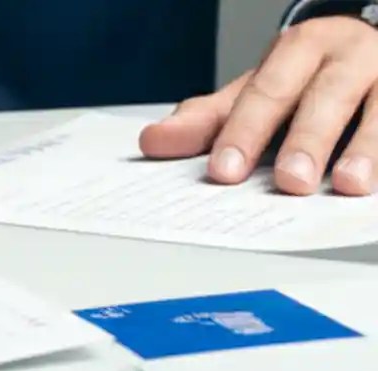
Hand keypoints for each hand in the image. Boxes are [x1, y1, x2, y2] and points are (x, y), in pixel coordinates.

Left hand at [140, 15, 377, 195]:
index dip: (243, 132)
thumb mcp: (257, 93)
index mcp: (300, 51)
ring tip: (349, 184)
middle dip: (306, 138)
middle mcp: (348, 57)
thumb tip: (153, 142)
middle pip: (326, 96)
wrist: (372, 48)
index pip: (266, 92)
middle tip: (289, 181)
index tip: (224, 171)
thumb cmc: (308, 80)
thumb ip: (209, 120)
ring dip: (367, 147)